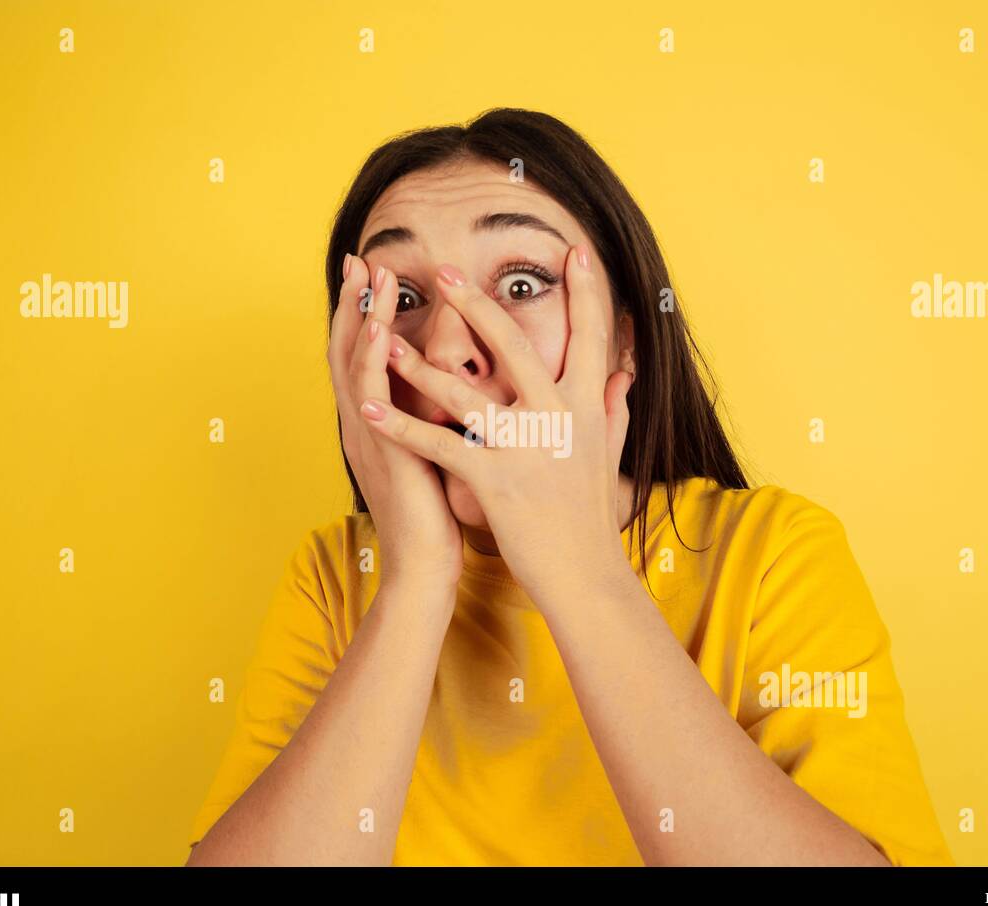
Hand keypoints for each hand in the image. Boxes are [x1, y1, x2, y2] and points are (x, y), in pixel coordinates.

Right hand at [329, 254, 461, 592]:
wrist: (427, 567)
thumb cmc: (441, 513)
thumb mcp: (445, 452)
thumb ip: (450, 416)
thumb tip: (477, 386)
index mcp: (386, 420)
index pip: (374, 354)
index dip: (373, 312)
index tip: (383, 271)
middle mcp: (369, 423)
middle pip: (351, 349)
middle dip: (355, 302)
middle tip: (359, 257)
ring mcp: (370, 437)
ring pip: (354, 365)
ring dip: (359, 317)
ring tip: (368, 275)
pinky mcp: (382, 453)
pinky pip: (372, 400)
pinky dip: (369, 360)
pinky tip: (377, 329)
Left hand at [357, 245, 633, 602]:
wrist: (585, 573)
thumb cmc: (591, 514)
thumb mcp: (608, 454)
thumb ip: (613, 409)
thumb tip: (623, 374)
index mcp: (587, 406)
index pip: (590, 335)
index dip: (584, 291)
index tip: (573, 251)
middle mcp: (558, 417)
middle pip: (514, 345)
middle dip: (477, 304)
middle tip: (445, 271)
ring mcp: (524, 447)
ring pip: (464, 392)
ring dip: (418, 363)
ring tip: (384, 339)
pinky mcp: (494, 479)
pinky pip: (438, 445)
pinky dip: (399, 426)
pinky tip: (365, 410)